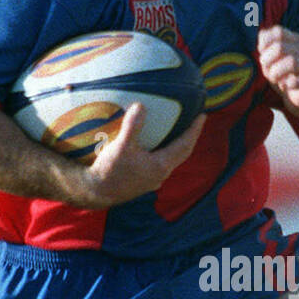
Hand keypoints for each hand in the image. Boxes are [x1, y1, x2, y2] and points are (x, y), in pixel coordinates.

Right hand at [74, 102, 205, 208]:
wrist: (95, 192)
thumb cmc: (109, 170)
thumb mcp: (121, 146)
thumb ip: (133, 126)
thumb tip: (141, 105)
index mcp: (161, 165)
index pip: (185, 145)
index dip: (194, 130)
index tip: (203, 116)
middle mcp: (160, 175)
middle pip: (182, 153)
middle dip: (189, 137)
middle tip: (195, 122)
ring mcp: (152, 181)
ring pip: (171, 161)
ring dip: (176, 146)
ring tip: (178, 133)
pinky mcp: (142, 183)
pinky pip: (159, 165)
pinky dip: (163, 153)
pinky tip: (155, 148)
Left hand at [257, 26, 298, 117]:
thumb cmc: (284, 76)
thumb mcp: (271, 61)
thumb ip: (265, 48)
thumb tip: (261, 39)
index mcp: (295, 41)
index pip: (278, 32)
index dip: (265, 42)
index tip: (261, 53)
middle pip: (280, 47)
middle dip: (267, 59)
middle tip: (264, 68)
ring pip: (291, 62)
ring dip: (275, 72)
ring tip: (273, 78)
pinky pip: (297, 80)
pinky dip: (287, 84)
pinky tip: (286, 86)